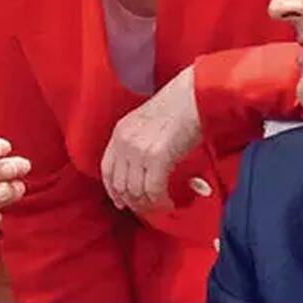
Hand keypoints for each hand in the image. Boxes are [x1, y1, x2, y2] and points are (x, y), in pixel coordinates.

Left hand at [100, 66, 201, 214]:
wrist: (195, 94)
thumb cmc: (179, 107)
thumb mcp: (147, 123)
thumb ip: (138, 143)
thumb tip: (142, 172)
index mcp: (120, 131)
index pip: (107, 169)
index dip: (112, 190)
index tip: (121, 202)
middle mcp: (125, 141)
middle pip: (120, 184)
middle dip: (133, 201)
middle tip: (147, 207)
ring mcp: (139, 150)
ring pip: (135, 191)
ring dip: (148, 204)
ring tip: (161, 205)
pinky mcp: (157, 157)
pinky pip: (153, 190)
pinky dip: (161, 202)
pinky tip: (169, 203)